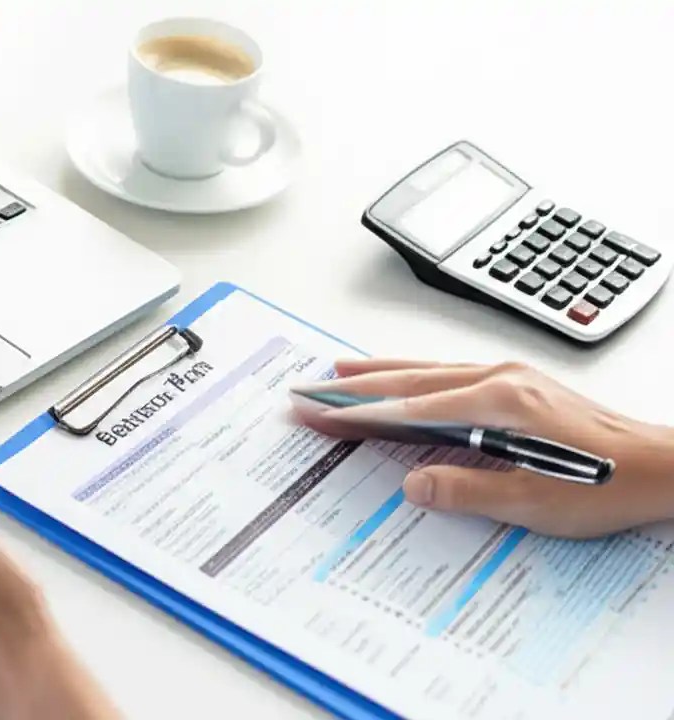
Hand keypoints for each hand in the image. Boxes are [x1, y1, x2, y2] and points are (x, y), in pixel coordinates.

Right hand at [292, 359, 673, 537]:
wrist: (661, 467)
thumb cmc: (606, 485)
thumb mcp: (531, 501)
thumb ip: (465, 490)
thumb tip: (413, 483)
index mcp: (495, 404)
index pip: (406, 409)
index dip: (355, 414)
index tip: (316, 414)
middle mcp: (498, 380)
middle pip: (407, 380)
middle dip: (352, 387)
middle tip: (307, 390)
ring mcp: (508, 377)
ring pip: (426, 370)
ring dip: (379, 372)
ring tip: (337, 372)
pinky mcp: (517, 383)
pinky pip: (449, 371)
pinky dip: (413, 373)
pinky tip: (403, 375)